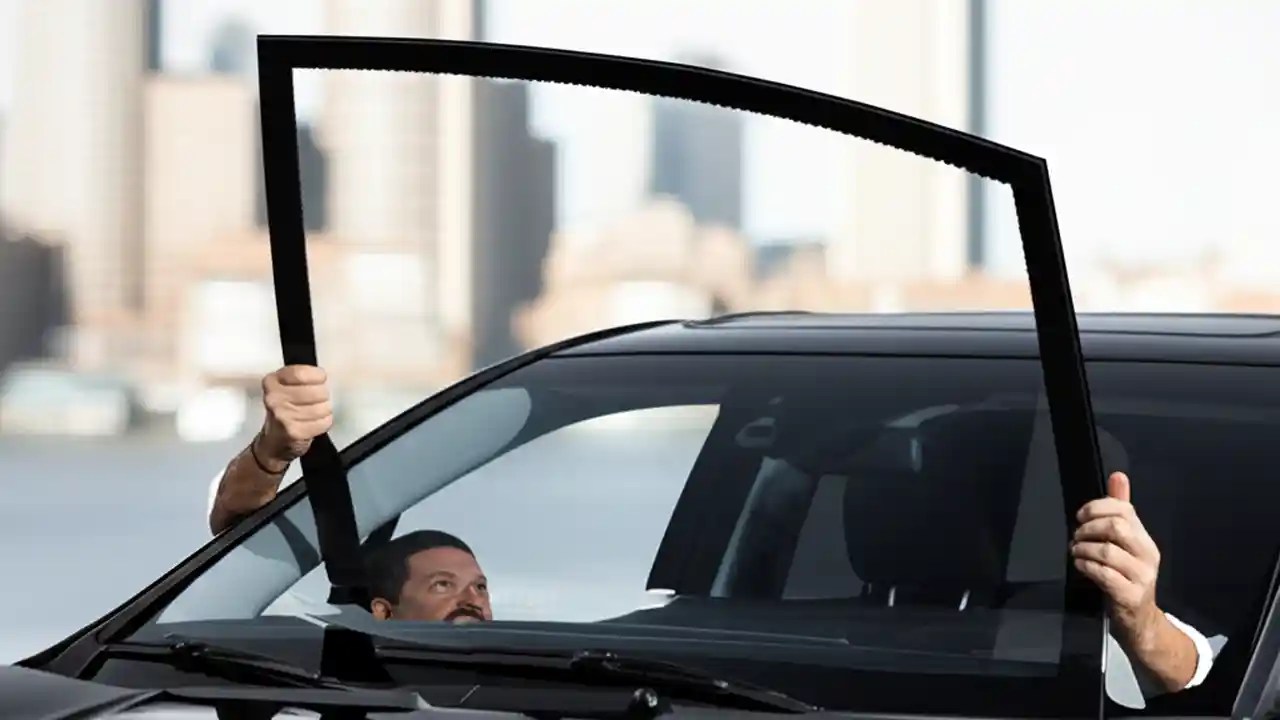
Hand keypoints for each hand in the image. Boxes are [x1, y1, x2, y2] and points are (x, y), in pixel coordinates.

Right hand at [258, 365, 332, 465]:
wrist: (273, 441)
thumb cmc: (285, 410)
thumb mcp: (286, 387)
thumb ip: (301, 377)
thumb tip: (324, 375)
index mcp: (272, 381)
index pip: (301, 373)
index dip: (317, 376)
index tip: (320, 379)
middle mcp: (274, 398)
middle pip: (316, 391)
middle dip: (323, 395)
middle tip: (318, 400)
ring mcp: (282, 416)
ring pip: (322, 407)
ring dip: (324, 410)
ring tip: (315, 413)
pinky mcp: (293, 432)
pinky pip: (323, 422)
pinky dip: (324, 423)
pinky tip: (315, 423)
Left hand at [1072, 471, 1162, 645]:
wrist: (1140, 622)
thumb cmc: (1126, 578)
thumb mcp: (1125, 544)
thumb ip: (1121, 510)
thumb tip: (1118, 476)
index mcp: (1145, 539)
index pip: (1124, 509)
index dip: (1097, 507)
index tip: (1080, 516)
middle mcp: (1148, 555)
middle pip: (1116, 527)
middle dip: (1088, 528)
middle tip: (1076, 536)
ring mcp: (1142, 577)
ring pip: (1107, 550)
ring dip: (1083, 548)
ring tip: (1075, 552)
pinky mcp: (1130, 596)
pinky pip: (1103, 574)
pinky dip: (1085, 566)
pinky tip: (1080, 566)